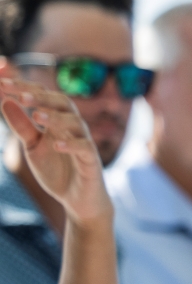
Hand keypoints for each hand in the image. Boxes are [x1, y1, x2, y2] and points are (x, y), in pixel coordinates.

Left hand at [0, 69, 111, 229]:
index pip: (43, 96)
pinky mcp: (92, 161)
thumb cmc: (58, 171)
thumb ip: (21, 126)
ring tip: (36, 115)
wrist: (79, 201)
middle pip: (62, 102)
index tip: (3, 82)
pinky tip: (56, 144)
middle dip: (41, 97)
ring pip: (75, 122)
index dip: (25, 88)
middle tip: (20, 94)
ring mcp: (84, 143)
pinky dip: (71, 144)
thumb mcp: (32, 147)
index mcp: (57, 121)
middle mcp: (72, 127)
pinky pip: (85, 148)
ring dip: (55, 117)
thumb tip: (5, 101)